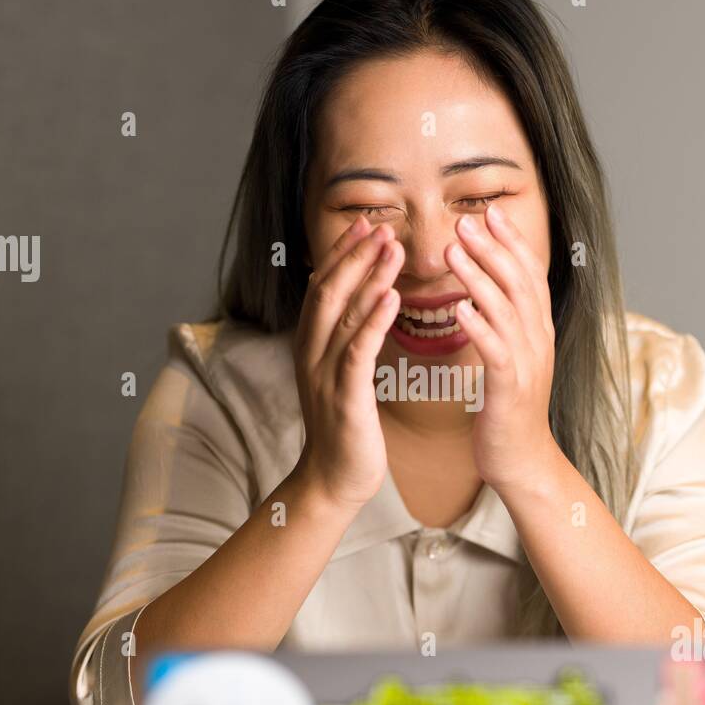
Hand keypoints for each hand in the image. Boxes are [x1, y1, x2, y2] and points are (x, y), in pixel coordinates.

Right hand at [292, 215, 403, 507]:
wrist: (334, 480)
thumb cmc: (346, 428)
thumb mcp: (340, 375)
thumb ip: (346, 340)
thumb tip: (361, 304)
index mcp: (311, 346)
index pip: (323, 287)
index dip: (342, 254)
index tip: (366, 225)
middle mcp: (311, 354)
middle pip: (329, 291)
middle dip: (355, 255)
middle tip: (382, 225)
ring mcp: (324, 374)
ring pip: (344, 315)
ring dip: (369, 277)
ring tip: (393, 248)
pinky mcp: (343, 397)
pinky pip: (358, 351)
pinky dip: (374, 321)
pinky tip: (393, 297)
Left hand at [446, 202, 560, 494]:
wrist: (522, 460)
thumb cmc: (508, 410)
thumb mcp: (510, 358)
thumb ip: (503, 324)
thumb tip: (482, 292)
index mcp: (538, 330)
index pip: (528, 274)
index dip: (511, 241)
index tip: (490, 212)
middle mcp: (538, 340)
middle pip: (519, 283)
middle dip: (493, 247)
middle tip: (467, 219)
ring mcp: (527, 363)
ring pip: (506, 310)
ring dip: (479, 277)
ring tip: (454, 250)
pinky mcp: (510, 388)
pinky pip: (495, 350)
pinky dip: (479, 326)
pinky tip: (459, 309)